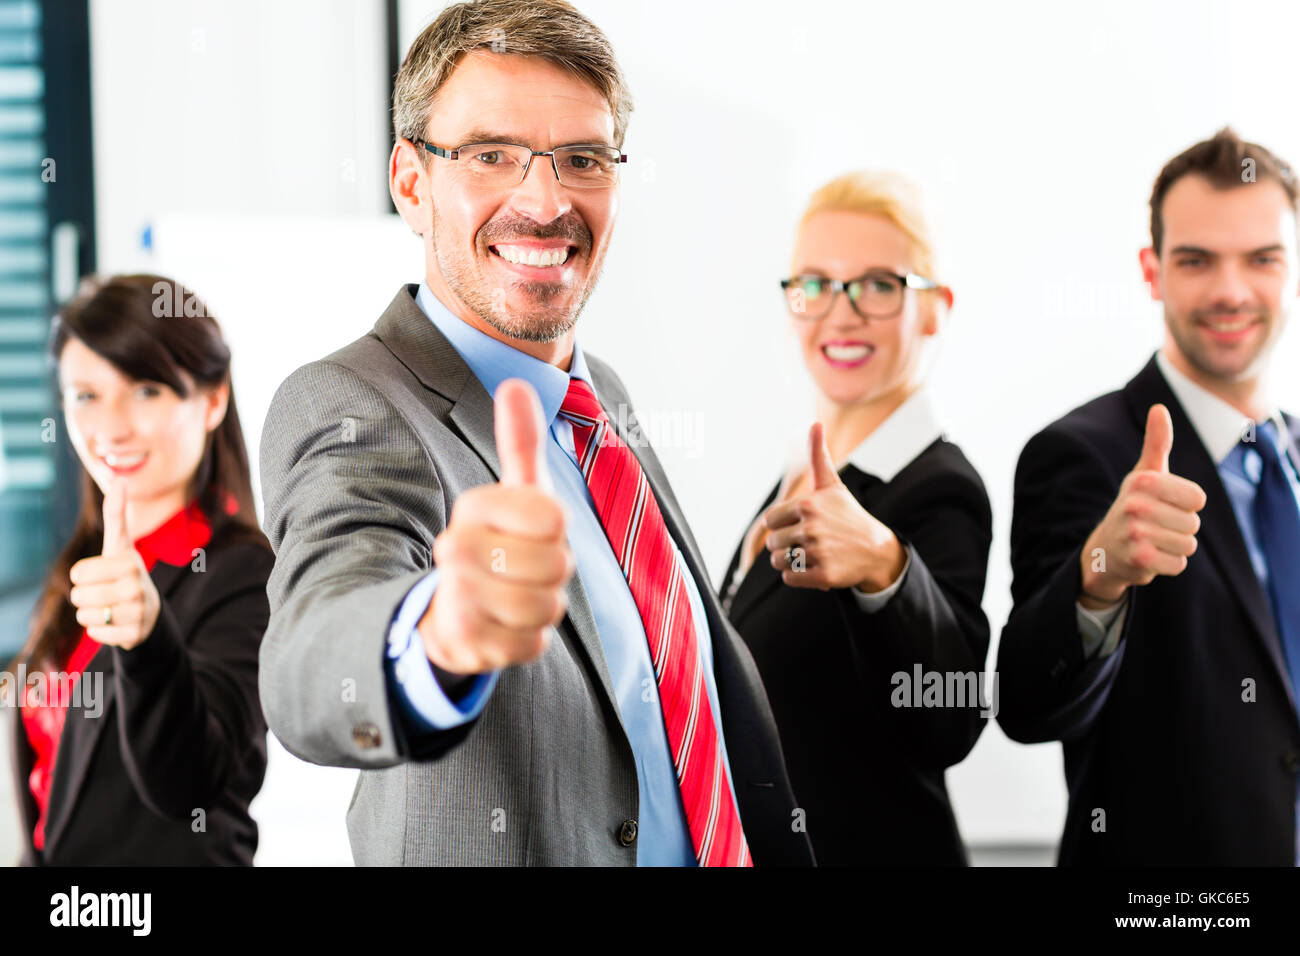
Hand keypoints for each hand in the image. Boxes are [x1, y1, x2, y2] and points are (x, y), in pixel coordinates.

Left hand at [68, 477, 160, 649]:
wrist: (150, 611)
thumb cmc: (125, 572)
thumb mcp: (119, 545)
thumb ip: (116, 514)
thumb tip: (118, 480)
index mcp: (129, 563)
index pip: (78, 572)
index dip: (83, 574)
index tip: (100, 572)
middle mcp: (136, 588)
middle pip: (78, 596)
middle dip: (84, 596)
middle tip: (103, 593)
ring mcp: (137, 613)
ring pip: (85, 616)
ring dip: (90, 614)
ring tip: (109, 608)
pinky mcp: (134, 635)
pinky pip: (95, 635)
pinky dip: (100, 631)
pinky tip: (115, 623)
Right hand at [417, 378, 574, 673]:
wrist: (451, 611)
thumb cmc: (497, 543)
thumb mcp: (514, 493)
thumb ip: (520, 444)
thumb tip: (515, 382)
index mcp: (475, 507)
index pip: (553, 516)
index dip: (558, 529)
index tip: (541, 530)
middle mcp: (456, 548)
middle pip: (555, 565)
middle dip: (556, 572)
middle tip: (530, 568)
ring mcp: (455, 596)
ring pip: (545, 607)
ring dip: (546, 607)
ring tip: (522, 595)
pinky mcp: (462, 643)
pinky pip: (531, 645)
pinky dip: (531, 639)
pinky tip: (509, 627)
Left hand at [762, 422, 906, 591]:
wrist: (876, 550)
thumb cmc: (847, 515)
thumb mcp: (832, 485)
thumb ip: (818, 456)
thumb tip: (816, 423)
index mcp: (808, 504)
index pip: (769, 521)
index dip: (781, 524)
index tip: (798, 524)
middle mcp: (812, 528)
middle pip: (773, 543)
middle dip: (785, 544)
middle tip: (807, 541)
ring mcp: (818, 553)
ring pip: (779, 562)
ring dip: (790, 561)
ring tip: (810, 554)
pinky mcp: (824, 576)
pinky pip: (790, 578)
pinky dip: (798, 576)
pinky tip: (815, 566)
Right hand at [1078, 404, 1206, 607]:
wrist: (1104, 550)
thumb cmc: (1133, 507)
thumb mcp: (1144, 475)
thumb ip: (1157, 443)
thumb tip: (1159, 408)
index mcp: (1142, 481)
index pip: (1197, 498)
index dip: (1186, 505)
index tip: (1164, 506)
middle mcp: (1135, 504)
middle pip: (1193, 523)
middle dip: (1180, 529)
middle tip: (1156, 528)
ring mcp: (1135, 532)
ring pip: (1188, 544)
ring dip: (1175, 548)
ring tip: (1153, 542)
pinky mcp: (1138, 559)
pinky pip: (1179, 564)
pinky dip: (1169, 565)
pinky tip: (1150, 558)